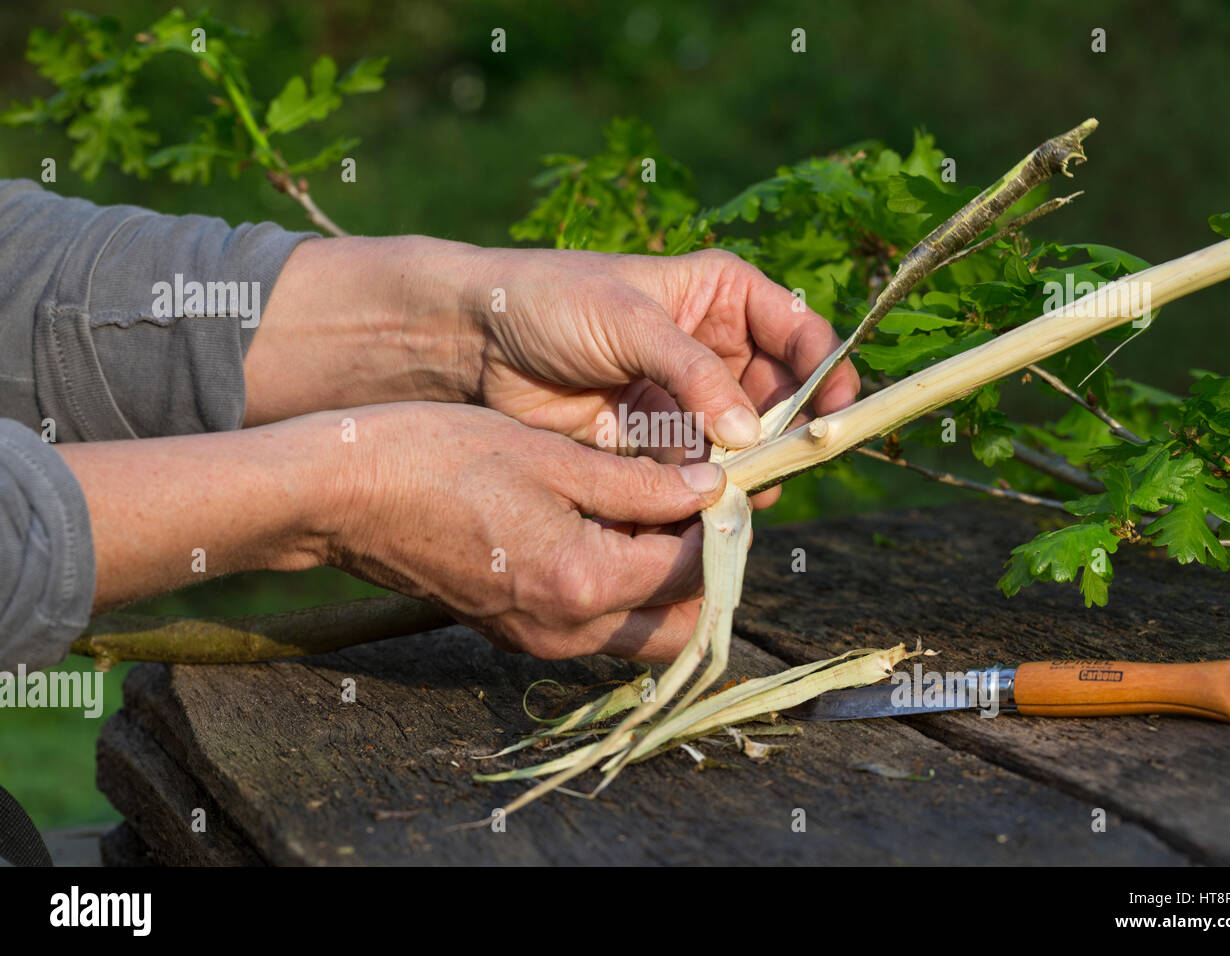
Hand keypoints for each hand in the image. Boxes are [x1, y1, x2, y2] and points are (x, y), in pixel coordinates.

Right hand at [59, 401, 726, 661]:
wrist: (343, 497)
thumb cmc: (437, 459)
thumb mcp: (550, 457)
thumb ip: (639, 483)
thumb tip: (709, 490)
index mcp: (585, 582)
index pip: (693, 569)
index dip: (721, 525)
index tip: (729, 481)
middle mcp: (569, 629)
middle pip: (680, 623)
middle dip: (704, 569)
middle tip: (702, 504)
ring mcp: (540, 638)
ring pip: (641, 630)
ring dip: (666, 583)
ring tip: (661, 510)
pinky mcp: (517, 631)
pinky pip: (597, 625)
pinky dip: (622, 589)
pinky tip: (612, 528)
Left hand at [456, 246, 861, 504]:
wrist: (475, 343)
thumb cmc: (551, 303)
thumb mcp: (629, 321)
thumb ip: (692, 373)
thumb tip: (750, 432)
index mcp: (720, 296)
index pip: (797, 332)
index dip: (827, 369)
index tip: (838, 409)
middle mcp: (714, 350)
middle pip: (780, 397)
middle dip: (789, 432)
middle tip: (786, 465)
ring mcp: (687, 402)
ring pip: (743, 444)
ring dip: (750, 470)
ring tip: (746, 493)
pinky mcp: (656, 445)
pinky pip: (699, 473)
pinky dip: (708, 492)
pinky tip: (711, 509)